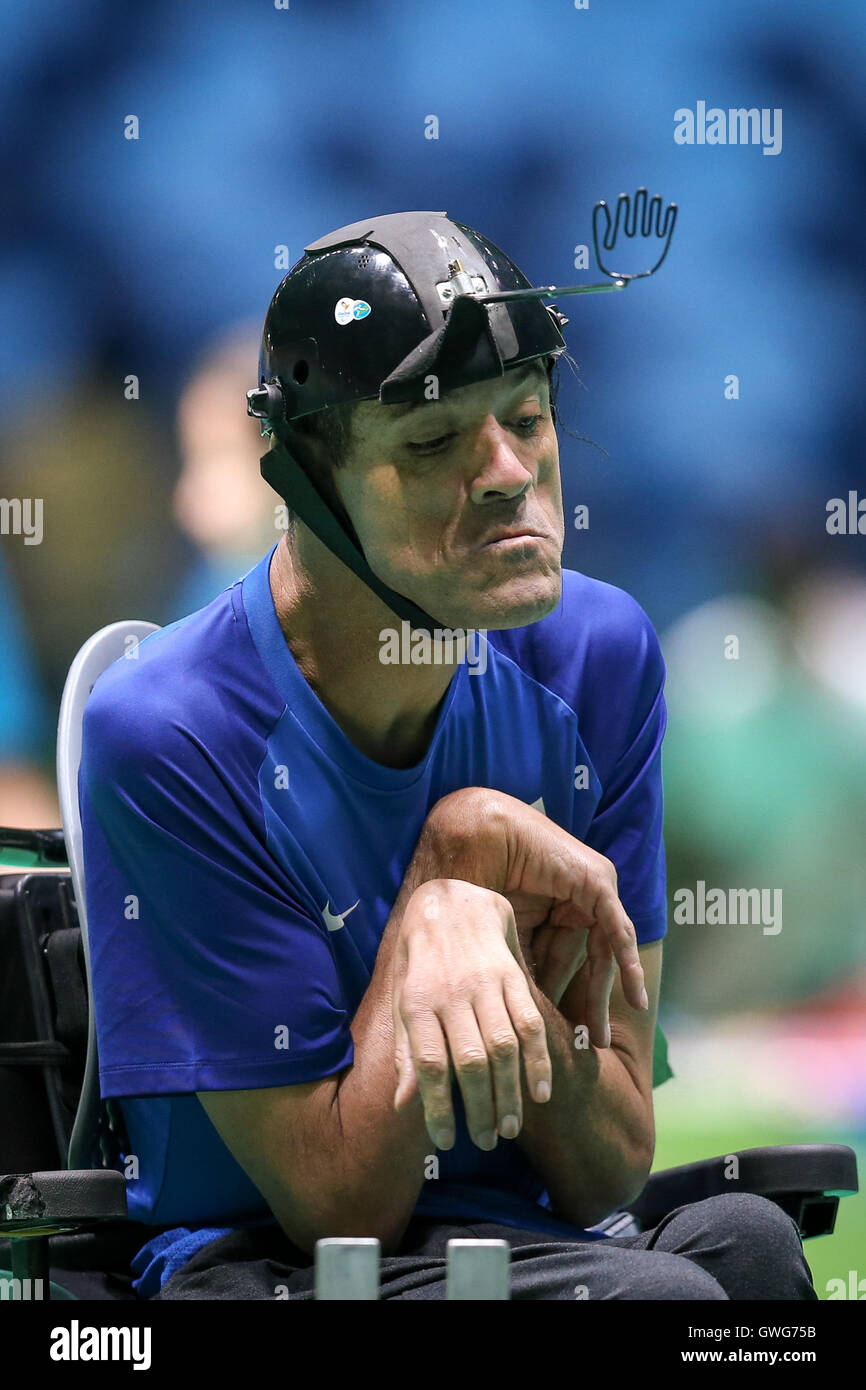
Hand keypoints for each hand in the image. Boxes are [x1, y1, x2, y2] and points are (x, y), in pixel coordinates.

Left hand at [391, 878, 551, 1150]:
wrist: (449, 902)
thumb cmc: (419, 962)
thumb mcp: (401, 1002)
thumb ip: (405, 1052)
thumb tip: (404, 1105)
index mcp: (417, 1003)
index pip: (430, 1064)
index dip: (438, 1107)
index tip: (445, 1141)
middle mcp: (452, 994)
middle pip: (470, 1061)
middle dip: (480, 1108)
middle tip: (486, 1141)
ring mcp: (485, 984)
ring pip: (503, 1046)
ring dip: (510, 1092)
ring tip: (511, 1127)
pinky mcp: (512, 976)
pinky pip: (530, 1022)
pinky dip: (539, 1060)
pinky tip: (541, 1091)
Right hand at [424, 788, 647, 1045]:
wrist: (476, 840)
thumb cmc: (478, 882)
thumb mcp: (503, 937)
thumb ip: (517, 967)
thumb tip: (518, 1017)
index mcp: (551, 909)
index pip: (561, 961)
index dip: (561, 997)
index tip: (562, 1035)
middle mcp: (575, 900)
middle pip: (587, 960)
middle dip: (588, 1003)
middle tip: (590, 1042)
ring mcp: (590, 890)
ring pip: (603, 950)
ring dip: (604, 994)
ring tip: (599, 1033)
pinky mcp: (597, 883)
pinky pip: (616, 927)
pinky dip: (626, 962)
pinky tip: (633, 997)